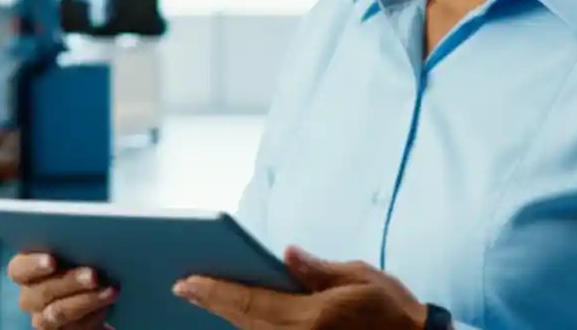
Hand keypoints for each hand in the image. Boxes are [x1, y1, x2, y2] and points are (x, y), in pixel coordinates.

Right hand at [8, 253, 118, 329]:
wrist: (91, 299)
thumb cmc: (80, 266)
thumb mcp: (73, 255)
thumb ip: (72, 248)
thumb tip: (89, 236)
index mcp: (26, 272)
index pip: (18, 269)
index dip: (32, 265)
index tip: (51, 261)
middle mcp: (30, 297)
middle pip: (42, 291)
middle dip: (70, 282)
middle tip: (93, 275)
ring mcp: (43, 318)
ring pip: (59, 312)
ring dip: (87, 300)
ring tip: (110, 291)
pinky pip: (75, 327)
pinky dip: (94, 315)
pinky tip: (108, 304)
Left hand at [172, 246, 428, 329]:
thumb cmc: (393, 311)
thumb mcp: (360, 278)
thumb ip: (318, 270)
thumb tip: (286, 254)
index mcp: (311, 318)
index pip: (250, 302)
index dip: (214, 291)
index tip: (186, 282)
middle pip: (242, 323)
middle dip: (212, 303)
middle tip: (184, 287)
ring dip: (227, 316)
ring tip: (204, 297)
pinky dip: (249, 328)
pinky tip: (237, 315)